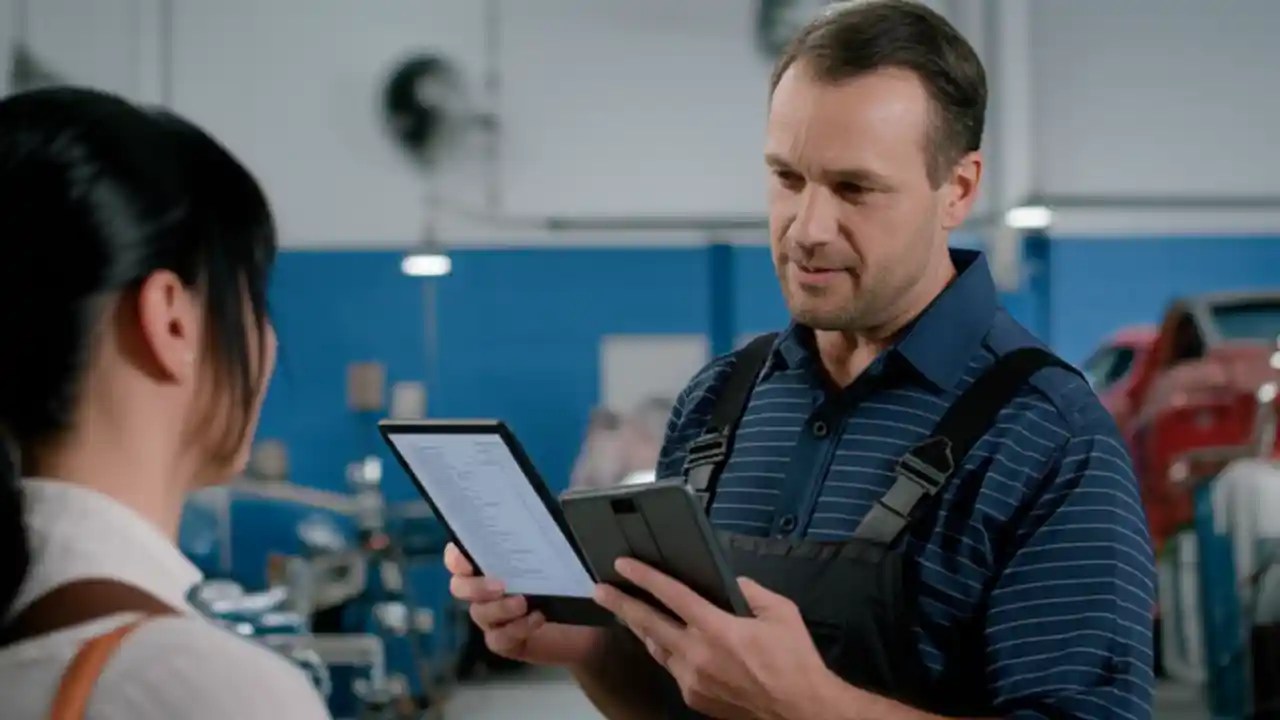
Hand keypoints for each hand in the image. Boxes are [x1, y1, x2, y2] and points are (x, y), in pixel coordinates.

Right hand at [444, 543, 604, 666]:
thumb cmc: (565, 582)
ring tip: (523, 602)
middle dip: (476, 587)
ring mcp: (492, 619)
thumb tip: (548, 509)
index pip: (457, 559)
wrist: (585, 623)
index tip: (466, 558)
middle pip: (460, 588)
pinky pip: (499, 639)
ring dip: (500, 608)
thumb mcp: (556, 555)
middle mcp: (482, 592)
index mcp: (488, 566)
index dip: (455, 558)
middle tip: (500, 584)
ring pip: (480, 614)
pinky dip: (516, 629)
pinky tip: (536, 619)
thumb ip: (543, 534)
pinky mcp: (506, 642)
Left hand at [593, 558, 829, 719]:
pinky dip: (666, 652)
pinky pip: (672, 668)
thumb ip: (750, 591)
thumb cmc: (793, 659)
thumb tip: (730, 584)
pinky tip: (664, 642)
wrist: (799, 710)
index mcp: (717, 628)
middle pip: (648, 623)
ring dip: (640, 628)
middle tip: (600, 590)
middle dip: (621, 604)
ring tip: (625, 612)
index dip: (645, 577)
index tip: (622, 565)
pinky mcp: (693, 697)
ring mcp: (691, 679)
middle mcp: (696, 654)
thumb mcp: (780, 612)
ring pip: (656, 648)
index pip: (671, 595)